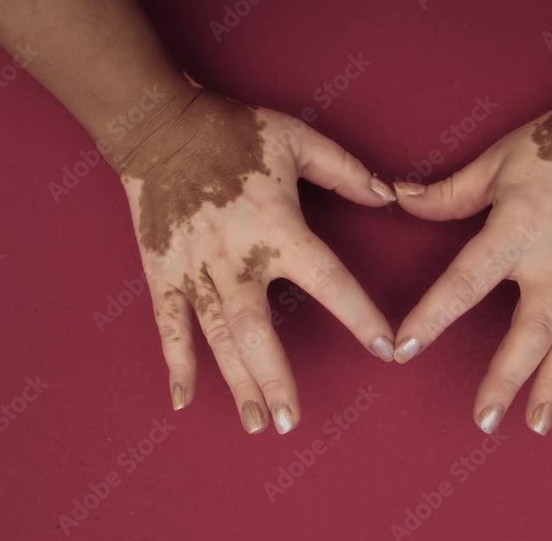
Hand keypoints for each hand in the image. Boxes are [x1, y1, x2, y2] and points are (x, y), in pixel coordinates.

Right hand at [114, 87, 396, 433]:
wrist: (161, 127)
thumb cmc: (235, 132)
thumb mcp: (298, 139)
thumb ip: (346, 171)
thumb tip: (390, 196)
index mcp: (277, 227)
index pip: (327, 279)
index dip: (359, 316)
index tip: (385, 349)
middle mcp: (236, 257)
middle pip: (256, 329)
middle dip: (274, 377)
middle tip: (291, 422)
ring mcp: (195, 268)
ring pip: (216, 336)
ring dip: (236, 381)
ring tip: (257, 423)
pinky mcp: (163, 272)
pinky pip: (168, 324)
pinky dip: (175, 362)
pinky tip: (185, 399)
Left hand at [392, 91, 551, 434]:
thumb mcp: (497, 160)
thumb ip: (449, 192)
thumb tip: (400, 200)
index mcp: (518, 228)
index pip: (465, 280)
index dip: (433, 316)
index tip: (405, 349)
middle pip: (530, 328)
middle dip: (506, 376)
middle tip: (484, 420)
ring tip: (538, 423)